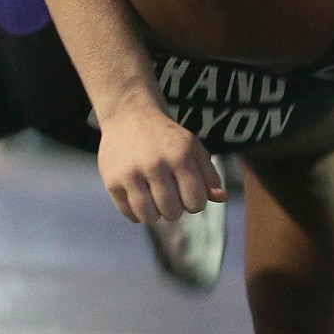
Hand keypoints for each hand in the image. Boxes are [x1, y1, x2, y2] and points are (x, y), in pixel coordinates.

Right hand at [96, 105, 227, 224]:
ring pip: (149, 218)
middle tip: (170, 195)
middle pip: (172, 213)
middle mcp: (154, 165)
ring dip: (156, 214)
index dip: (195, 203)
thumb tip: (222, 198)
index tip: (188, 193)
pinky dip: (138, 213)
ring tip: (155, 199)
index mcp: (179, 156)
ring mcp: (130, 174)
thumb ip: (209, 174)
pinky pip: (130, 214)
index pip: (195, 202)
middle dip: (175, 209)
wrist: (130, 115)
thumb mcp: (193, 148)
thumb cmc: (167, 138)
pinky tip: (141, 197)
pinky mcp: (111, 181)